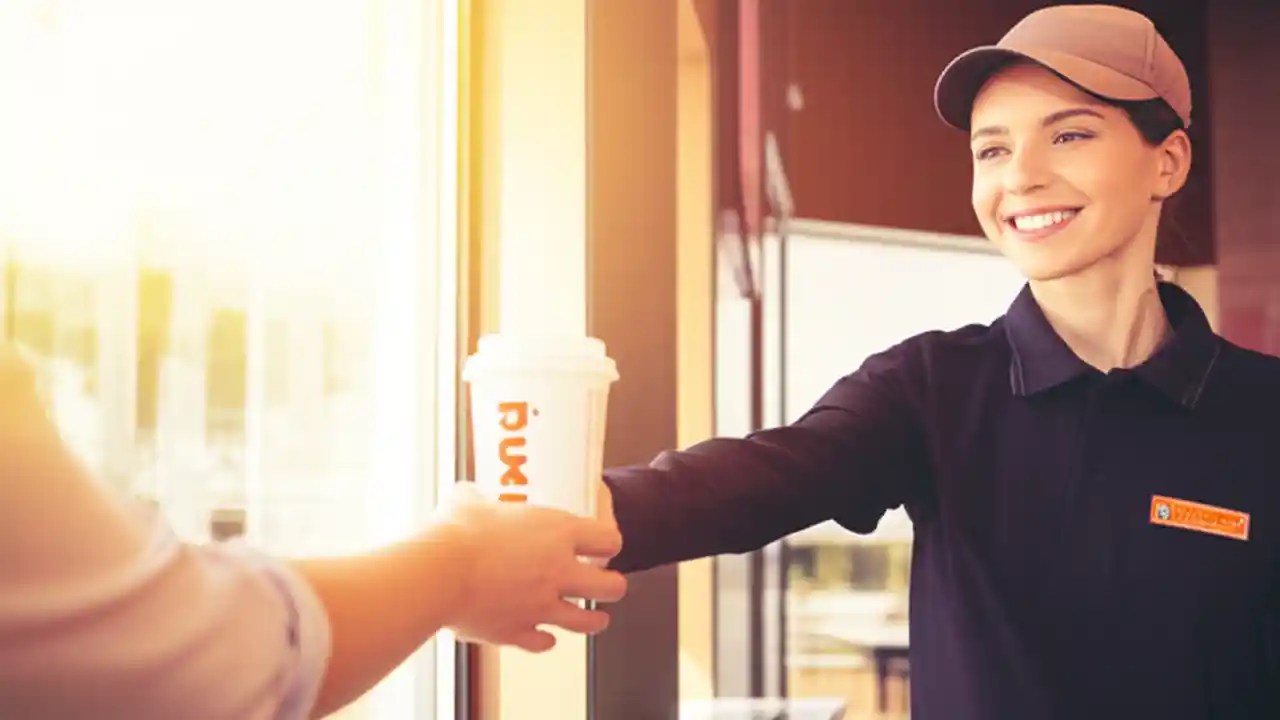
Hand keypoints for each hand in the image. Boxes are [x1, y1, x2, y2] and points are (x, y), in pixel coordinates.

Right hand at [434, 483, 627, 652]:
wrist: (438, 573)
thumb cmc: (456, 532)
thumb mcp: (469, 501)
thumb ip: (475, 498)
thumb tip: (464, 494)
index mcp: (557, 533)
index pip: (608, 539)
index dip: (609, 542)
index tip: (604, 544)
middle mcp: (558, 571)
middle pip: (611, 586)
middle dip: (613, 585)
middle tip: (608, 584)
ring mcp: (541, 606)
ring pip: (587, 622)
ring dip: (594, 620)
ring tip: (598, 619)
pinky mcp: (517, 632)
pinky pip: (544, 643)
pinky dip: (545, 640)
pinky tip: (543, 637)